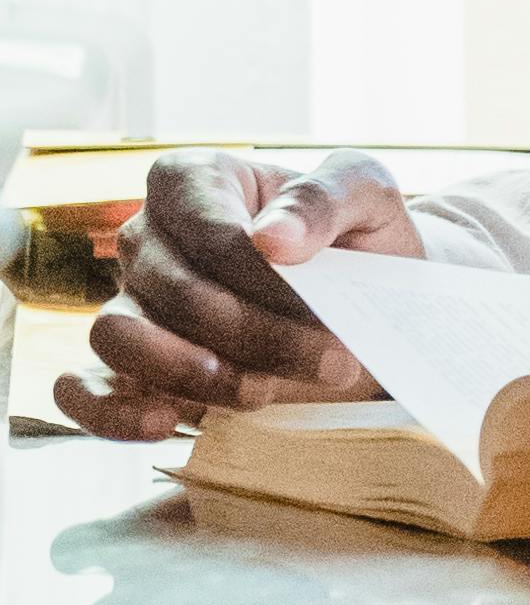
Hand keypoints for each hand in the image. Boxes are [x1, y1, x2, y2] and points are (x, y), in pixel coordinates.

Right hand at [57, 149, 421, 436]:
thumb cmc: (361, 239)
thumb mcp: (368, 195)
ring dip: (191, 373)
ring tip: (261, 391)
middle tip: (333, 363)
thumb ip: (325, 199)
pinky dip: (109, 412)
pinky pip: (83, 389)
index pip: (210, 232)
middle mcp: (149, 237)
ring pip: (120, 336)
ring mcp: (132, 302)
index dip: (263, 279)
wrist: (371, 305)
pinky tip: (163, 424)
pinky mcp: (132, 367)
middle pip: (174, 290)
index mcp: (193, 181)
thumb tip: (272, 238)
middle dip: (257, 335)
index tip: (326, 311)